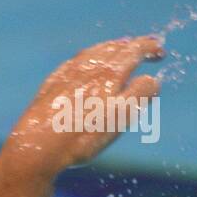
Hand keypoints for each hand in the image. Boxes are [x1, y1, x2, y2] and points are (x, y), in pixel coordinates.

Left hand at [0, 36, 163, 184]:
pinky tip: (83, 63)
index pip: (135, 51)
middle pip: (115, 48)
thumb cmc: (81, 138)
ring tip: (119, 48)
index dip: (150, 49)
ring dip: (110, 48)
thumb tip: (153, 79)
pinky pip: (73, 64)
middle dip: (133, 45)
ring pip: (93, 53)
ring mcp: (67, 75)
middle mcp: (89, 68)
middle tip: (144, 46)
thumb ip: (140, 95)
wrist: (36, 150)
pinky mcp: (50, 87)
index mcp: (110, 74)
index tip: (161, 53)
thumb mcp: (119, 119)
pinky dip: (86, 58)